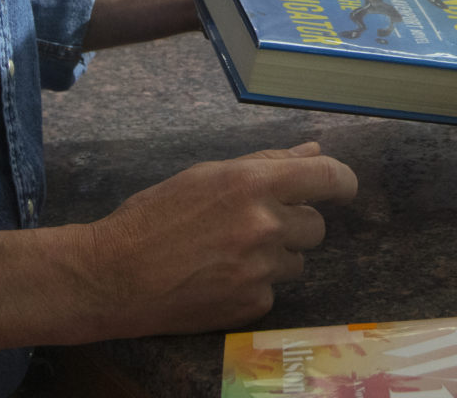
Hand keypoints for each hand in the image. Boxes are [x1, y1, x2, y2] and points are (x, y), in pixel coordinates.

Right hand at [74, 143, 358, 335]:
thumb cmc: (152, 217)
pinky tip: (217, 280)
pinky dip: (253, 287)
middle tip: (254, 228)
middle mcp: (265, 225)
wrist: (113, 276)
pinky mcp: (252, 305)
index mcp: (253, 183)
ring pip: (296, 261)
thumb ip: (265, 164)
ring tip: (228, 256)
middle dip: (293, 225)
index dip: (342, 183)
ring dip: (274, 258)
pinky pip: (272, 291)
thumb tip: (314, 150)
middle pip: (315, 226)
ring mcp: (261, 269)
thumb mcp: (205, 176)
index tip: (342, 189)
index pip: (328, 178)